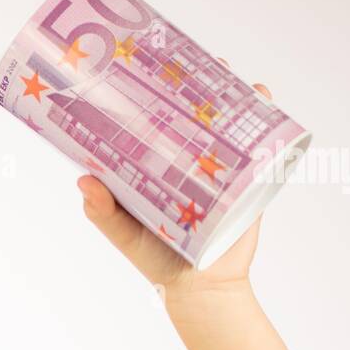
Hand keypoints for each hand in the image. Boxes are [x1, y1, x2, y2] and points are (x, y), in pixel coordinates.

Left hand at [75, 60, 271, 304]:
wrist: (200, 289)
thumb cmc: (155, 259)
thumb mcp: (123, 232)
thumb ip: (103, 211)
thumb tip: (84, 179)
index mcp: (158, 167)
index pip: (156, 122)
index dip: (155, 94)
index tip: (150, 66)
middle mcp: (189, 162)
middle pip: (196, 115)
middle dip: (199, 86)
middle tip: (197, 60)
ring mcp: (220, 170)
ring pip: (228, 125)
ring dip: (232, 96)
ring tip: (230, 73)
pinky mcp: (247, 183)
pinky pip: (259, 147)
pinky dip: (265, 122)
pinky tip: (263, 100)